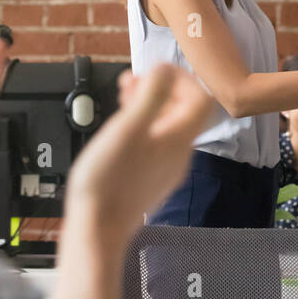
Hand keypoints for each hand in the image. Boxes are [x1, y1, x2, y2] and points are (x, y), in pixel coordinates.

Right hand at [63, 64, 214, 254]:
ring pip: (166, 127)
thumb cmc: (108, 180)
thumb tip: (165, 69)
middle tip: (132, 82)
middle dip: (161, 89)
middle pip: (184, 111)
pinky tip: (120, 128)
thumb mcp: (128, 128)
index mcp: (179, 138)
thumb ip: (151, 96)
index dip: (181, 79)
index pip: (200, 98)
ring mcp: (165, 169)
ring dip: (148, 106)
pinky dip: (142, 126)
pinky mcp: (149, 179)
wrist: (97, 229)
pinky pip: (154, 143)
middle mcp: (179, 154)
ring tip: (123, 98)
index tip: (155, 72)